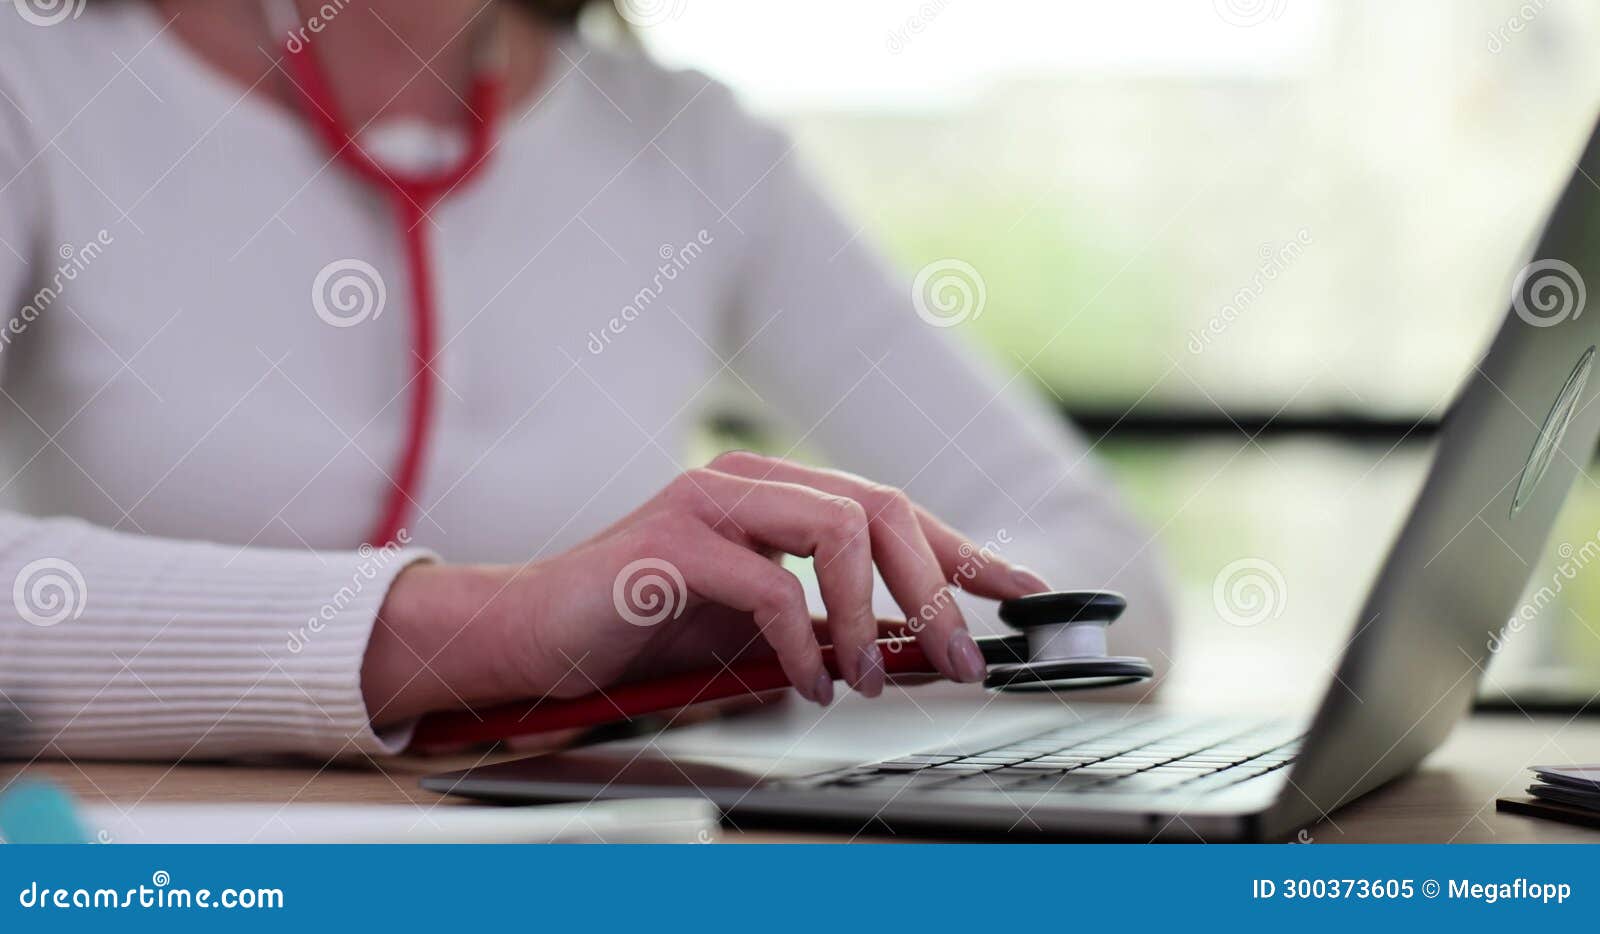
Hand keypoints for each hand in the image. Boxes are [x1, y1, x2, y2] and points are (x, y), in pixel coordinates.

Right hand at [361, 452, 1049, 725]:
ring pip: (837, 529)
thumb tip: (920, 650)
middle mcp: (748, 483)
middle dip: (934, 589)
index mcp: (777, 496)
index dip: (966, 553)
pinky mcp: (668, 545)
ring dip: (871, 615)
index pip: (895, 510)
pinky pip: (767, 585)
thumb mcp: (759, 633)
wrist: (534, 637)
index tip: (1025, 594)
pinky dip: (802, 643)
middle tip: (960, 659)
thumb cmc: (646, 633)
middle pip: (882, 509)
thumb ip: (830, 627)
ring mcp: (706, 504)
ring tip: (870, 680)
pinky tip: (805, 685)